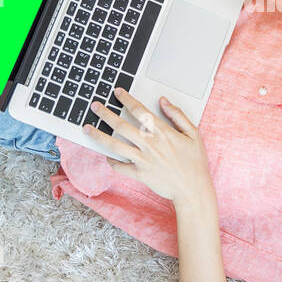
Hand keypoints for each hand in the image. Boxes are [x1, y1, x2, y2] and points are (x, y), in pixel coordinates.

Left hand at [84, 88, 213, 205]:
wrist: (193, 189)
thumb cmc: (194, 162)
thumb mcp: (193, 133)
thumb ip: (177, 115)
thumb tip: (164, 101)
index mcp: (162, 132)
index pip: (140, 111)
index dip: (126, 99)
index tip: (117, 93)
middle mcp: (149, 144)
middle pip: (121, 125)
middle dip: (105, 114)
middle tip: (94, 106)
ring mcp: (143, 160)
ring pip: (115, 145)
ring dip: (99, 135)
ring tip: (87, 128)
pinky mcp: (140, 174)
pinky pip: (120, 166)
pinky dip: (111, 161)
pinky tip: (106, 155)